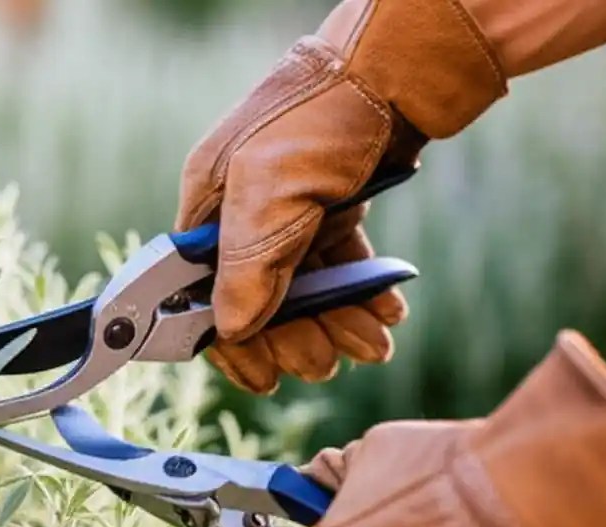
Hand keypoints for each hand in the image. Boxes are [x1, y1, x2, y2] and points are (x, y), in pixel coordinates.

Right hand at [174, 0, 508, 393]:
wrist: (402, 67)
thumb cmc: (325, 114)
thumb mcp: (274, 190)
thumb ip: (250, 264)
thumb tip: (232, 331)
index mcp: (209, 206)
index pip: (202, 295)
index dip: (230, 342)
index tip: (264, 380)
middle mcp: (244, 213)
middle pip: (257, 301)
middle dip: (294, 338)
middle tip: (327, 362)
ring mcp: (291, 212)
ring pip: (304, 291)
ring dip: (336, 325)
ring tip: (373, 344)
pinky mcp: (335, 207)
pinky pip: (340, 269)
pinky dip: (361, 296)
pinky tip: (386, 313)